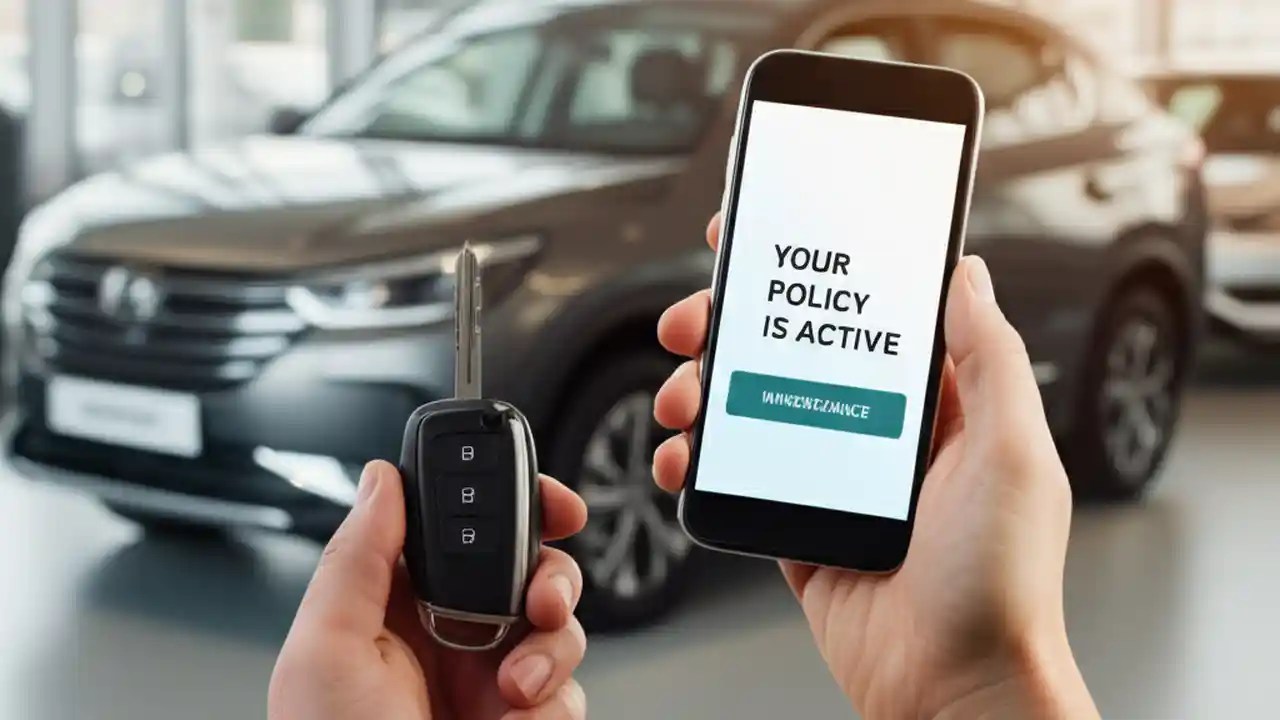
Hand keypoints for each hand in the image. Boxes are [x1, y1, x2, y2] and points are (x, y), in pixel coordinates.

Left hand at [269, 461, 588, 719]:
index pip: (456, 526)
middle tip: (541, 595)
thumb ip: (356, 558)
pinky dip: (554, 700)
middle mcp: (448, 632)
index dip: (502, 500)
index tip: (540, 496)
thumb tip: (381, 481)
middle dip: (548, 570)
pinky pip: (568, 687)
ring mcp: (489, 677)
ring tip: (517, 683)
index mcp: (393, 602)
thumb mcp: (324, 651)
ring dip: (552, 643)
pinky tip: (517, 718)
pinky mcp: (524, 718)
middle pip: (524, 564)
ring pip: (557, 622)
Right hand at [652, 215, 1098, 718]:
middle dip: (734, 327)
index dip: (820, 269)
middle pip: (792, 354)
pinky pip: (735, 478)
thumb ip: (989, 357)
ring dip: (702, 390)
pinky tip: (680, 458)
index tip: (771, 234)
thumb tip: (967, 273)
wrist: (953, 689)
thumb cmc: (1000, 582)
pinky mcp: (797, 525)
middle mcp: (881, 434)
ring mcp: (833, 479)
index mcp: (939, 406)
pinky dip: (696, 463)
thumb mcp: (1012, 451)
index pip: (869, 315)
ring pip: (751, 408)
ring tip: (679, 396)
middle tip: (695, 320)